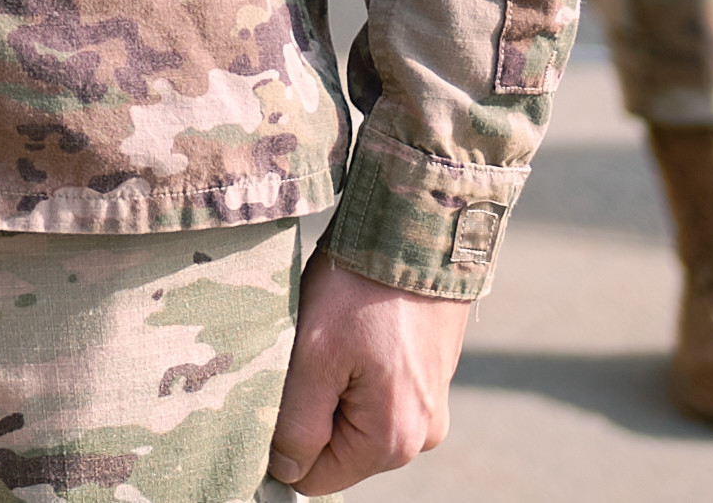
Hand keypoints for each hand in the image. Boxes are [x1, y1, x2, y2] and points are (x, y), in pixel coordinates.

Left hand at [268, 256, 465, 492]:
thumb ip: (297, 423)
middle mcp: (421, 437)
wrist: (420, 233)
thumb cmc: (361, 291)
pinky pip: (378, 395)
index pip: (316, 478)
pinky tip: (353, 331)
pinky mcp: (431, 382)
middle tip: (310, 352)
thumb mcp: (313, 356)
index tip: (280, 386)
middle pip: (337, 449)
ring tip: (334, 336)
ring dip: (333, 386)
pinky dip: (356, 370)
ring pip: (355, 419)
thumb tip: (286, 470)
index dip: (284, 441)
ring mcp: (431, 409)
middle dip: (312, 408)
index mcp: (392, 442)